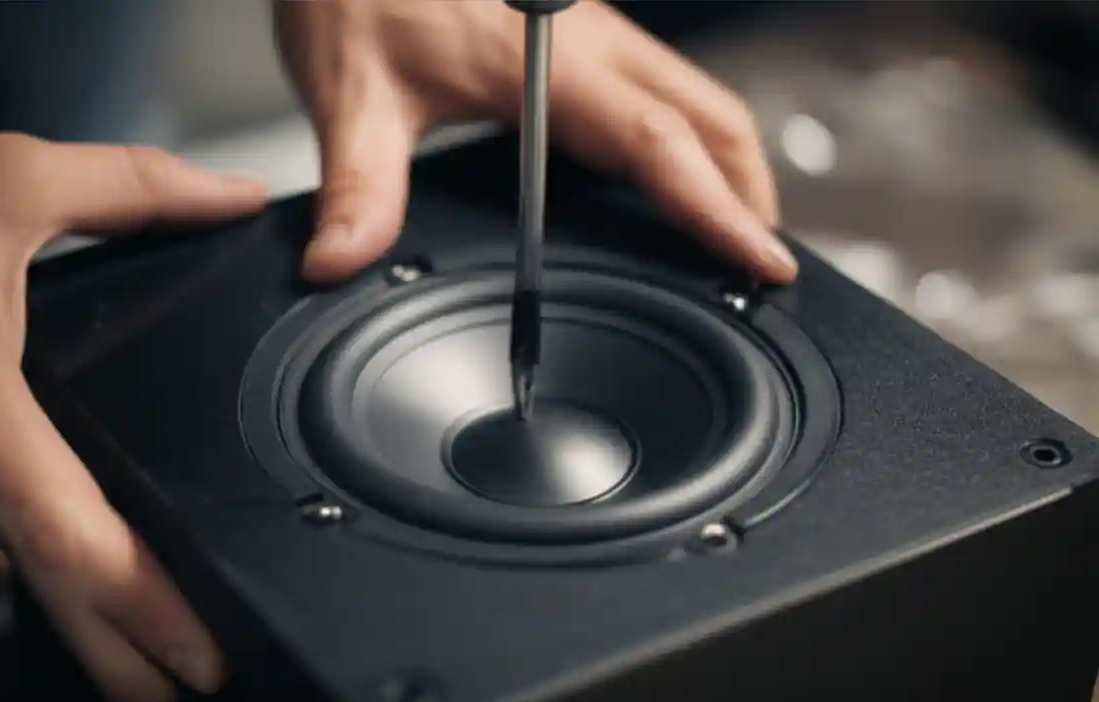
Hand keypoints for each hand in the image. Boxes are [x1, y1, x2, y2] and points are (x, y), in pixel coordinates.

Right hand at [0, 135, 266, 701]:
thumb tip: (234, 196)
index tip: (197, 655)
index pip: (64, 534)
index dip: (139, 609)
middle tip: (180, 691)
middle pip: (32, 582)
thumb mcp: (10, 176)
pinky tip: (34, 578)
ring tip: (129, 644)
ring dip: (57, 612)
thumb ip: (136, 187)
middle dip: (114, 652)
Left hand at [275, 0, 795, 283]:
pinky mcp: (578, 35)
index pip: (662, 141)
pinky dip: (687, 137)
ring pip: (694, 97)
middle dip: (747, 192)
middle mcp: (589, 44)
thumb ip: (360, 186)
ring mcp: (590, 36)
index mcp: (551, 62)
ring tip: (729, 227)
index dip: (718, 207)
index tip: (761, 258)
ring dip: (724, 161)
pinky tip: (663, 172)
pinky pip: (659, 88)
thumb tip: (343, 260)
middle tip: (757, 263)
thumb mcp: (353, 91)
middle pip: (712, 116)